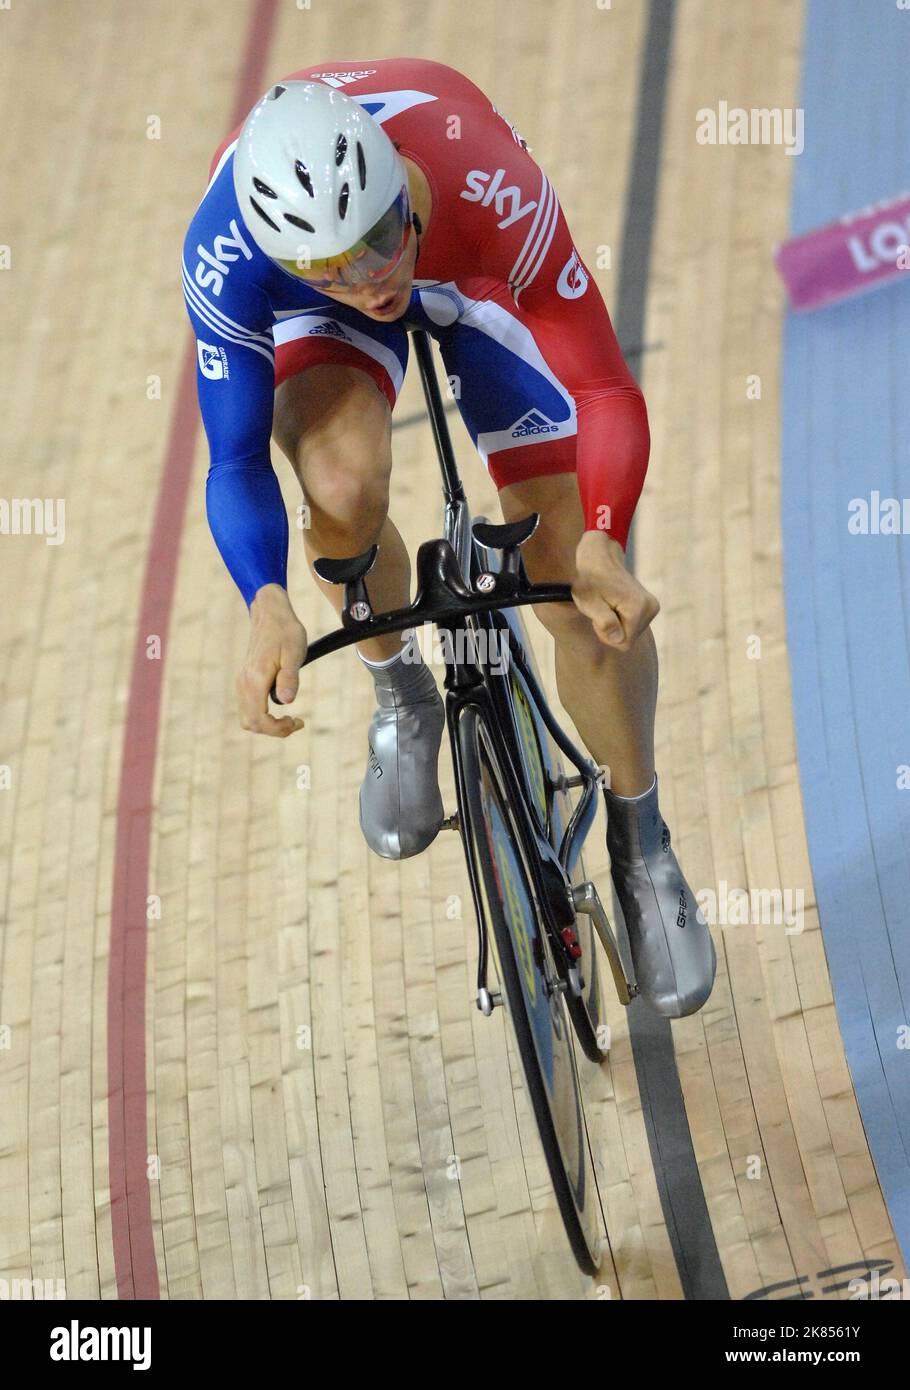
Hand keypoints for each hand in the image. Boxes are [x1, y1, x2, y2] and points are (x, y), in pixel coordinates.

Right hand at [237, 584, 306, 736]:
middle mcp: (244, 683)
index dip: (278, 729)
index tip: (298, 721)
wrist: (270, 613)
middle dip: (273, 730)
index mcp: (255, 679)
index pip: (259, 720)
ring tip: (290, 717)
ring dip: (267, 724)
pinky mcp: (244, 679)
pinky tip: (281, 705)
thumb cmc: (286, 631)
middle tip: (296, 721)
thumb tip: (287, 701)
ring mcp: (242, 681)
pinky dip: (263, 715)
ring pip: (247, 717)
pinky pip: (248, 707)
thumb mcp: (294, 653)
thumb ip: (290, 677)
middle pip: (250, 723)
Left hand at [571, 530, 658, 649]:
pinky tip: (615, 603)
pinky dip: (621, 618)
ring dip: (615, 623)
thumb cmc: (589, 580)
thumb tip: (618, 639)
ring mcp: (653, 606)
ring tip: (608, 603)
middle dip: (611, 628)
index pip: (622, 643)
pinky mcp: (651, 606)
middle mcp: (650, 607)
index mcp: (637, 608)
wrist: (600, 557)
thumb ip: (603, 622)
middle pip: (628, 639)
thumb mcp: (588, 602)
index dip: (605, 634)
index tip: (598, 613)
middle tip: (602, 606)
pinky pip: (634, 626)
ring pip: (631, 633)